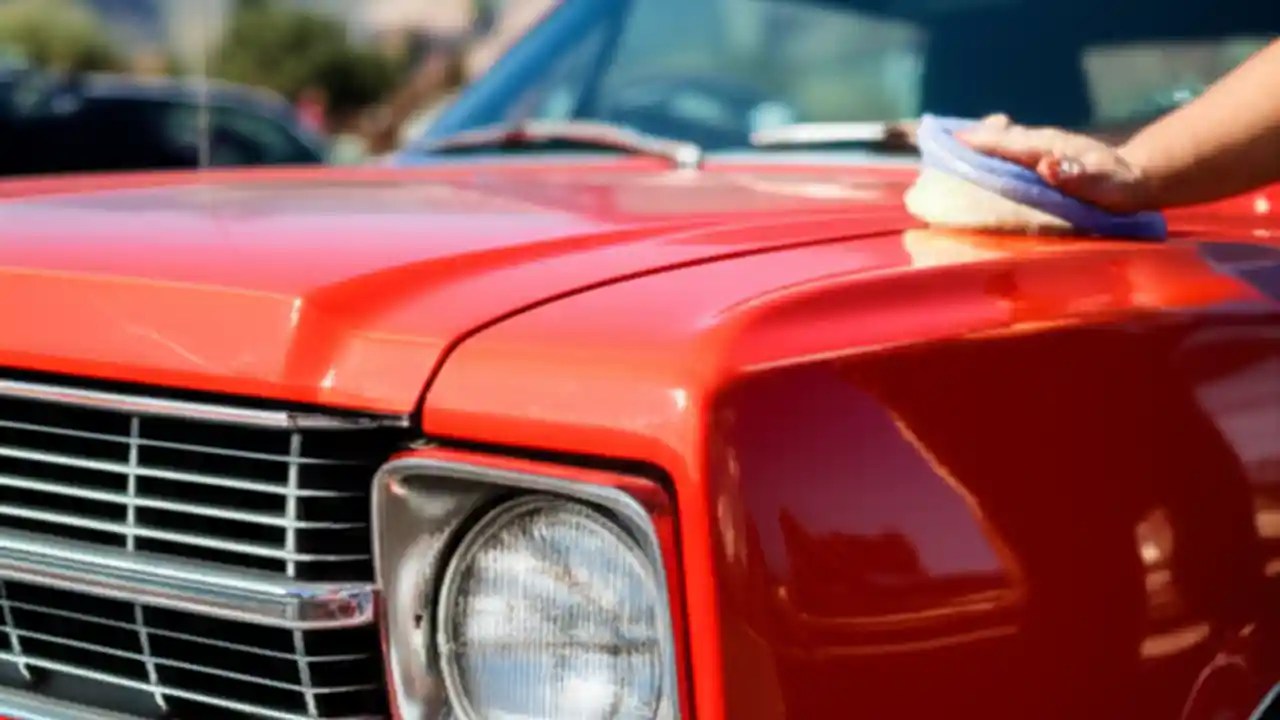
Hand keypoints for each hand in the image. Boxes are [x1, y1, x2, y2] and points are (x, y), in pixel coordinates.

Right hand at [956, 119, 1151, 213]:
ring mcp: (1044, 145)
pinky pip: (1012, 146)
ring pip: (1005, 138)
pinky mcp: (1044, 153)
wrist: (1138, 176)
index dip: (981, 142)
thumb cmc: (1118, 186)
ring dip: (980, 139)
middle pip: (1002, 135)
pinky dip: (993, 145)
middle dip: (973, 136)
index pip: (1009, 143)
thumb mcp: (1104, 186)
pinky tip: (982, 152)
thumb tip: (1048, 166)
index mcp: (1050, 148)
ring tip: (953, 143)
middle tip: (941, 141)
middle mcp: (1043, 142)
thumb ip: (1077, 177)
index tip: (953, 141)